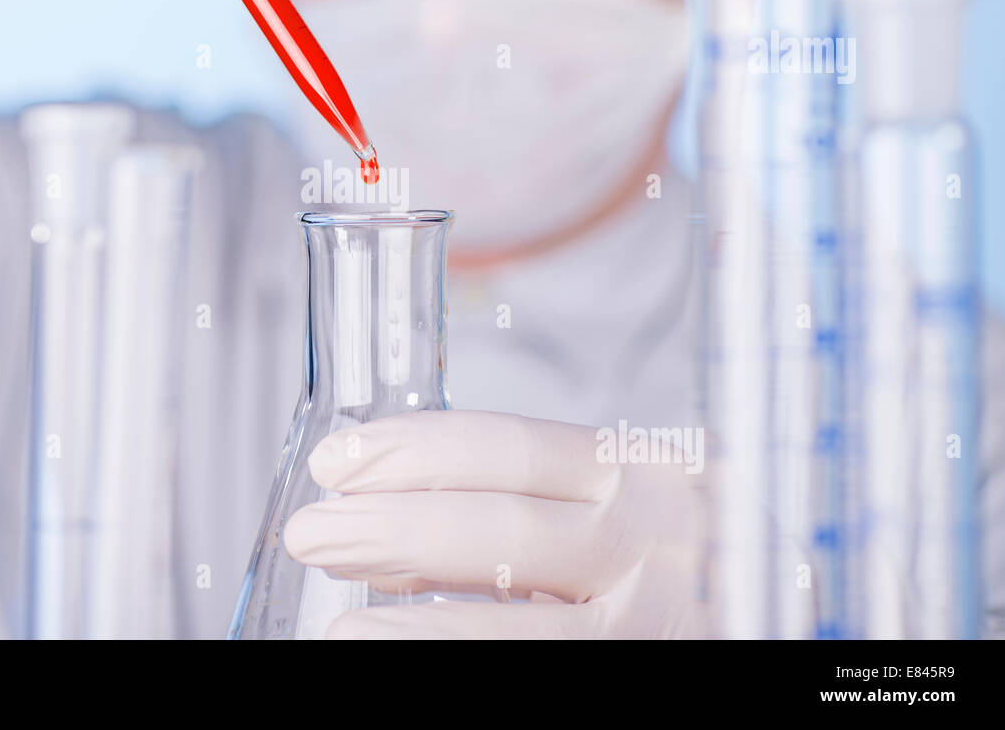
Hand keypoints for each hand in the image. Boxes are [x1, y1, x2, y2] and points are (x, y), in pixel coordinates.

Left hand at [283, 410, 708, 637]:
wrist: (802, 606)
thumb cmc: (706, 554)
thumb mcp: (636, 504)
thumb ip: (541, 507)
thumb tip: (407, 534)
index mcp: (638, 468)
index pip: (501, 444)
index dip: (407, 449)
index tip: (339, 458)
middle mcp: (647, 536)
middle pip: (489, 522)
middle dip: (385, 524)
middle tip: (313, 530)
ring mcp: (649, 616)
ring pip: (504, 616)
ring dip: (405, 616)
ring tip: (334, 620)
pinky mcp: (640, 670)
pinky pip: (528, 663)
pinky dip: (449, 651)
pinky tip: (393, 647)